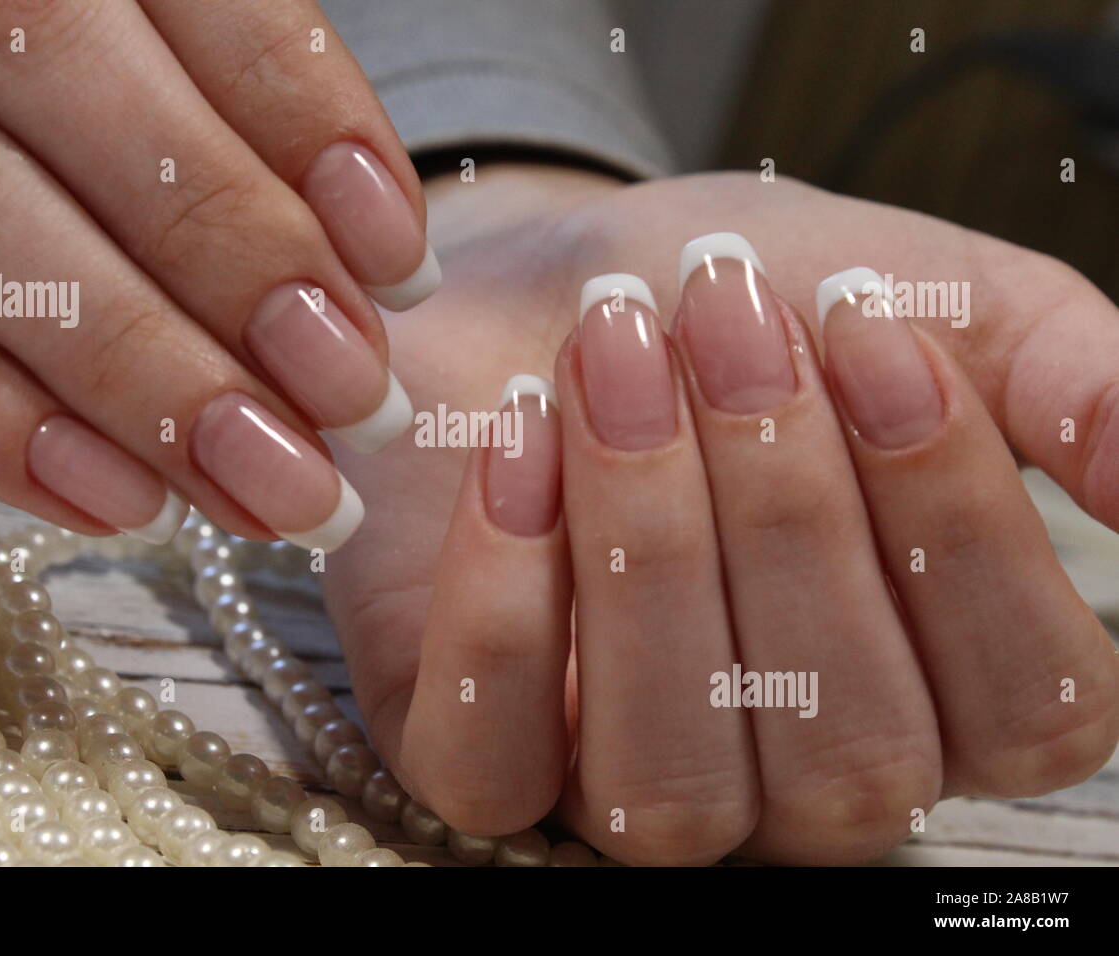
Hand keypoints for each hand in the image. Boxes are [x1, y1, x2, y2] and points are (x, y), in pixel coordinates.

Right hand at [0, 0, 433, 550]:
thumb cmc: (83, 93)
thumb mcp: (157, 55)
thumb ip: (243, 118)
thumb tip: (371, 277)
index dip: (304, 125)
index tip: (402, 269)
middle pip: (61, 80)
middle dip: (228, 257)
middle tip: (352, 402)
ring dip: (128, 366)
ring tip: (266, 483)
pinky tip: (122, 499)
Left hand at [322, 163, 1118, 864]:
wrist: (552, 277)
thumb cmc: (737, 302)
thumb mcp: (924, 297)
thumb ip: (1059, 378)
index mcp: (937, 687)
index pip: (1028, 707)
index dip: (966, 525)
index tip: (876, 333)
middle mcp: (794, 770)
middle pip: (848, 751)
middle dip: (785, 509)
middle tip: (722, 313)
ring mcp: (629, 781)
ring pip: (672, 782)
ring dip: (652, 554)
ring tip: (618, 362)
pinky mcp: (482, 751)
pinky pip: (491, 767)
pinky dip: (503, 610)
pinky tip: (518, 446)